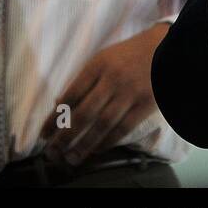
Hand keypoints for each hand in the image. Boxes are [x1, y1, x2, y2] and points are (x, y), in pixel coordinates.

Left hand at [39, 23, 169, 165]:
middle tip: (53, 153)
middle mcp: (111, 80)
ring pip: (103, 124)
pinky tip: (96, 150)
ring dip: (85, 144)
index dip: (55, 116)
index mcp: (96, 66)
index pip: (71, 95)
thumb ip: (82, 81)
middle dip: (66, 135)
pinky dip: (108, 140)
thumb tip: (59, 105)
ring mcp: (130, 94)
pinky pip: (124, 127)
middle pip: (85, 112)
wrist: (163, 48)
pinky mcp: (146, 105)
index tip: (44, 133)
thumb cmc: (127, 55)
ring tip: (71, 158)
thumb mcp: (101, 59)